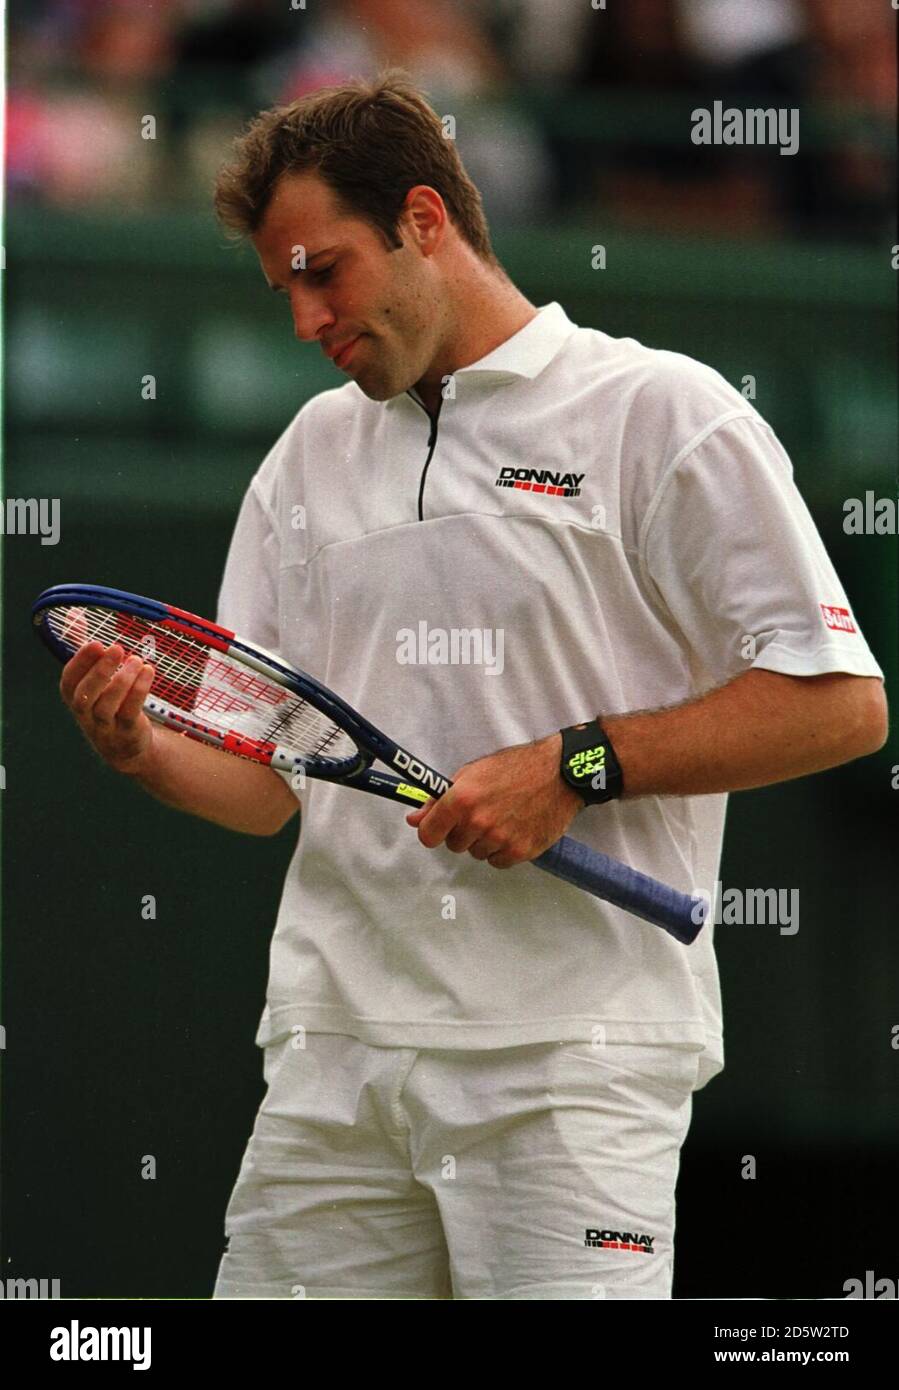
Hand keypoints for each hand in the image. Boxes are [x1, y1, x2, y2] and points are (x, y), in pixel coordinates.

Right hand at [60, 641, 156, 773]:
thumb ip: (85, 649)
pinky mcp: (127, 732)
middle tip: (117, 648)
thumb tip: (73, 614)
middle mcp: (86, 715)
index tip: (95, 643)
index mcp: (74, 699)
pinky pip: (130, 712)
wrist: (126, 747)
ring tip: (136, 659)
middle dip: (100, 670)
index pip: (68, 682)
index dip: (80, 663)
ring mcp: (106, 727)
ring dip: (123, 680)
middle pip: (85, 696)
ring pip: (108, 705)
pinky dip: (139, 691)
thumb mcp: (93, 679)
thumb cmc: (108, 704)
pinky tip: (148, 672)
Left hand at [405, 733, 583, 868]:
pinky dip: (503, 850)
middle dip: (462, 832)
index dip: (432, 831)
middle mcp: (478, 821)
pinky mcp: (521, 851)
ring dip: (484, 841)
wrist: (559, 773)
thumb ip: (440, 800)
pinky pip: (498, 861)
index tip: (439, 828)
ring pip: (477, 854)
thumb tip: (414, 819)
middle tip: (481, 814)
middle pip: (454, 845)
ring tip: (502, 818)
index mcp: (461, 799)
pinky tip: (514, 829)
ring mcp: (500, 839)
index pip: (428, 835)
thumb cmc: (515, 767)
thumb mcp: (472, 773)